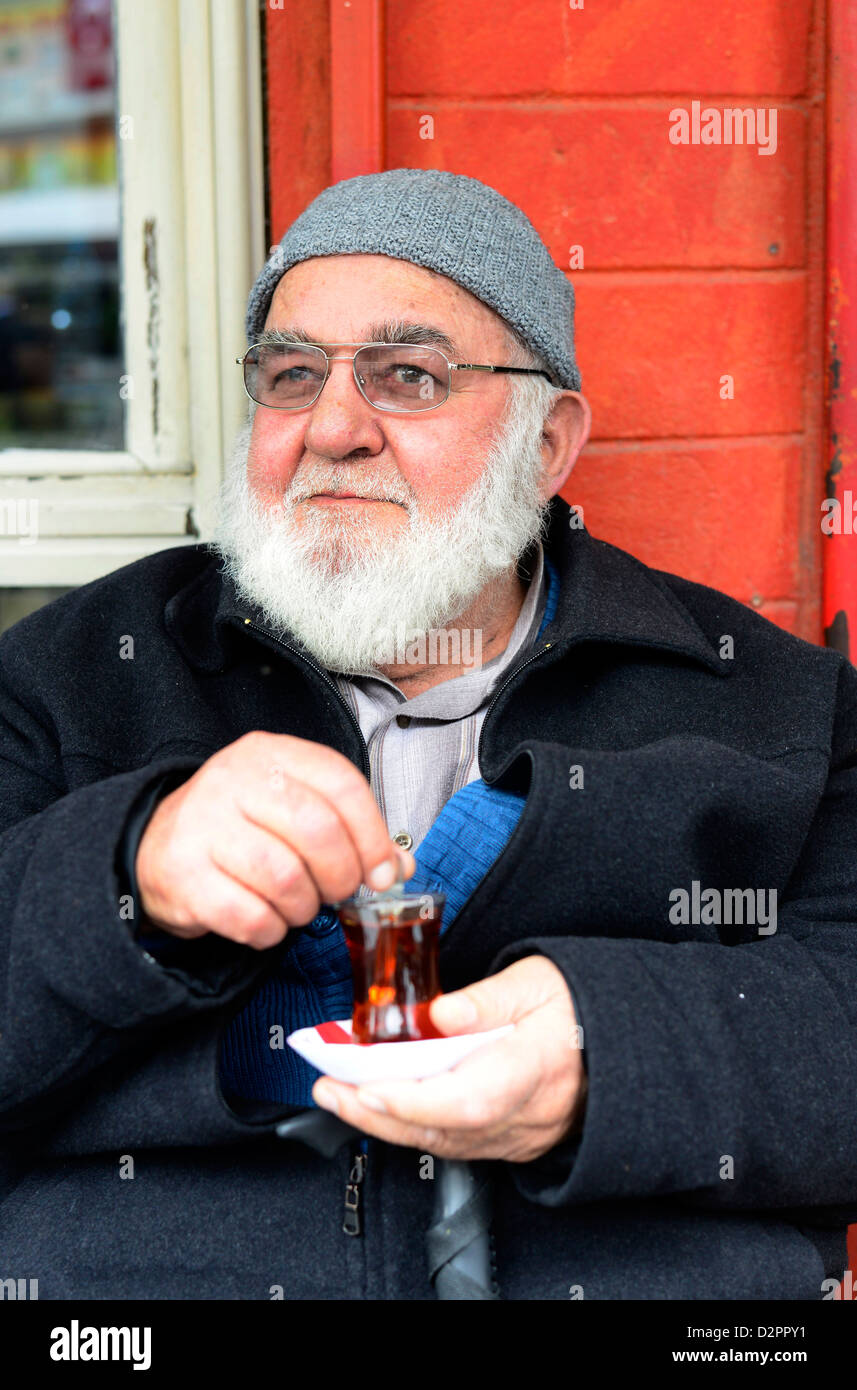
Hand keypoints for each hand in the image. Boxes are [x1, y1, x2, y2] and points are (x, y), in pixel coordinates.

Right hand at [135, 731, 414, 947]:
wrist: (156, 848)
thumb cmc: (239, 828)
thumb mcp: (292, 809)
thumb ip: (349, 832)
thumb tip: (398, 867)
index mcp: (269, 754)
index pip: (341, 784)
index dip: (373, 835)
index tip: (383, 872)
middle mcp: (232, 780)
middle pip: (317, 830)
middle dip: (342, 875)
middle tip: (338, 892)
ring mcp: (202, 825)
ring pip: (285, 877)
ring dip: (304, 907)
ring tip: (298, 906)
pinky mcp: (182, 874)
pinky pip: (249, 915)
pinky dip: (270, 930)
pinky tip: (266, 922)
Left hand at [312, 956, 586, 1161]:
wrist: (620, 1045)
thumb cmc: (580, 1007)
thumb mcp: (538, 980)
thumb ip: (488, 998)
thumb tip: (440, 1012)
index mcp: (539, 1066)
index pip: (471, 1098)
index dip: (414, 1100)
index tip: (367, 1086)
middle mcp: (529, 1113)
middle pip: (445, 1128)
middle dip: (378, 1113)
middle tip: (329, 1089)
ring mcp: (521, 1135)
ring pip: (444, 1142)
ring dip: (386, 1122)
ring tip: (339, 1095)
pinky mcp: (511, 1141)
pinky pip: (455, 1144)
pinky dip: (413, 1127)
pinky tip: (382, 1109)